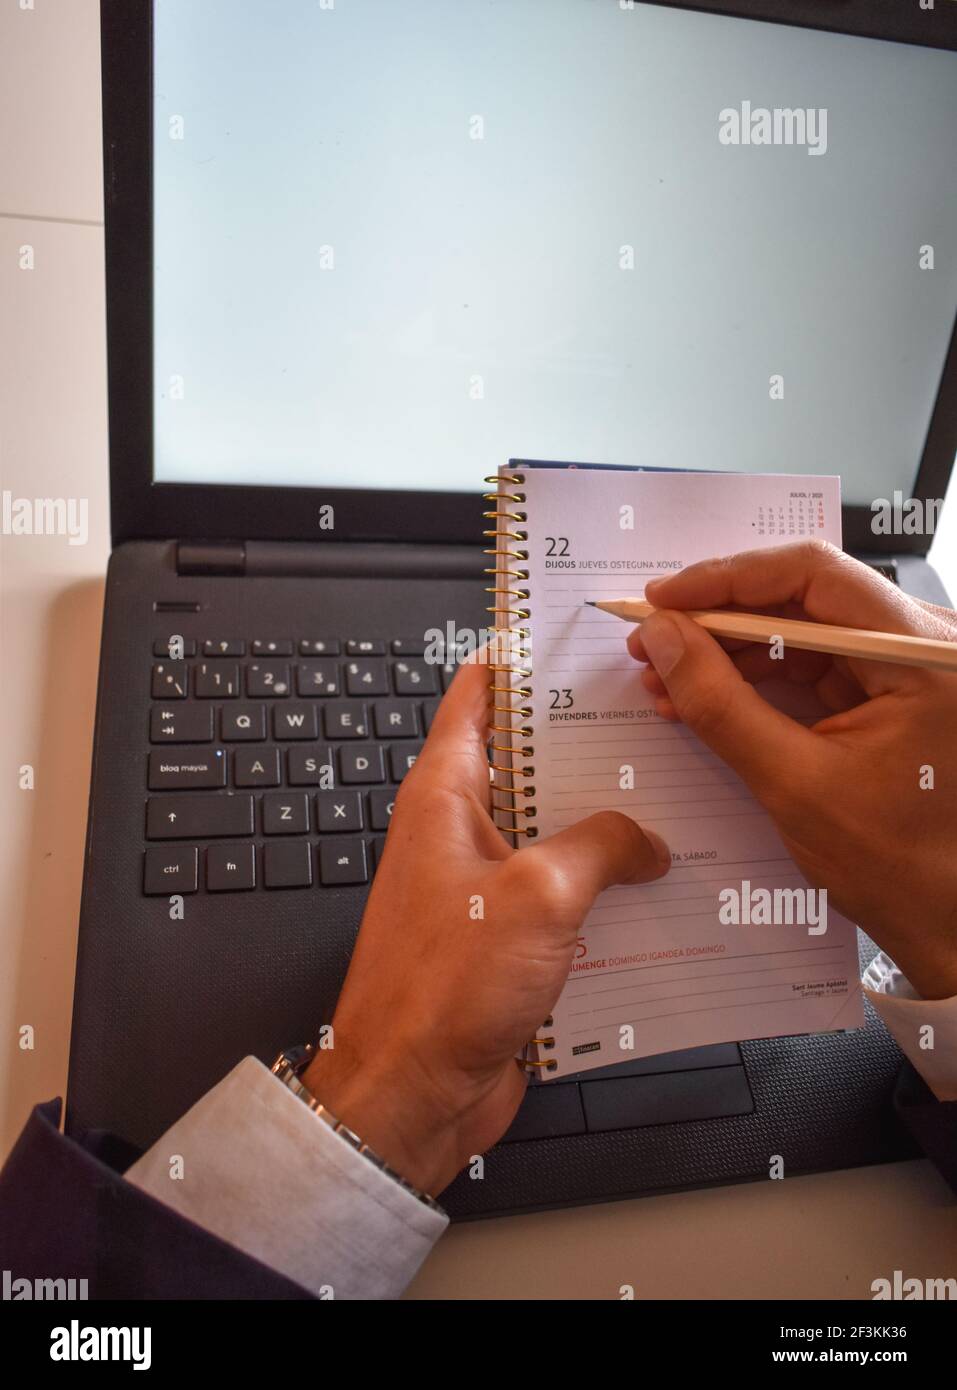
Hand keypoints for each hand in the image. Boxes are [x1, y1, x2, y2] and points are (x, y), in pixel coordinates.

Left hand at [302, 656, 670, 1194]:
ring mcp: (481, 885)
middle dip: (588, 745)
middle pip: (528, 761)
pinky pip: (561, 896)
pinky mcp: (503, 938)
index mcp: (443, 795)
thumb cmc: (439, 991)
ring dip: (605, 826)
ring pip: (553, 831)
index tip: (568, 635)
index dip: (520, 658)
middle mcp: (458, 831)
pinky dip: (604, 890)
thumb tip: (645, 838)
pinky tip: (657, 890)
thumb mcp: (540, 894)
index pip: (476, 696)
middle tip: (653, 721)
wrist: (411, 1092)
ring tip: (674, 803)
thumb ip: (603, 846)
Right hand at [630, 539, 956, 1000]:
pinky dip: (756, 677)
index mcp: (924, 657)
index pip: (816, 576)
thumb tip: (662, 636)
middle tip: (651, 638)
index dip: (729, 578)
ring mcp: (909, 668)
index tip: (664, 600)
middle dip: (720, 617)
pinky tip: (702, 695)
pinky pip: (813, 664)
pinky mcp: (890, 692)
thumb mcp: (792, 784)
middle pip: (806, 595)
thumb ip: (720, 703)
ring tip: (664, 675)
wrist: (946, 920)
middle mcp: (926, 646)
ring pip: (803, 628)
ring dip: (730, 649)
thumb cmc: (894, 866)